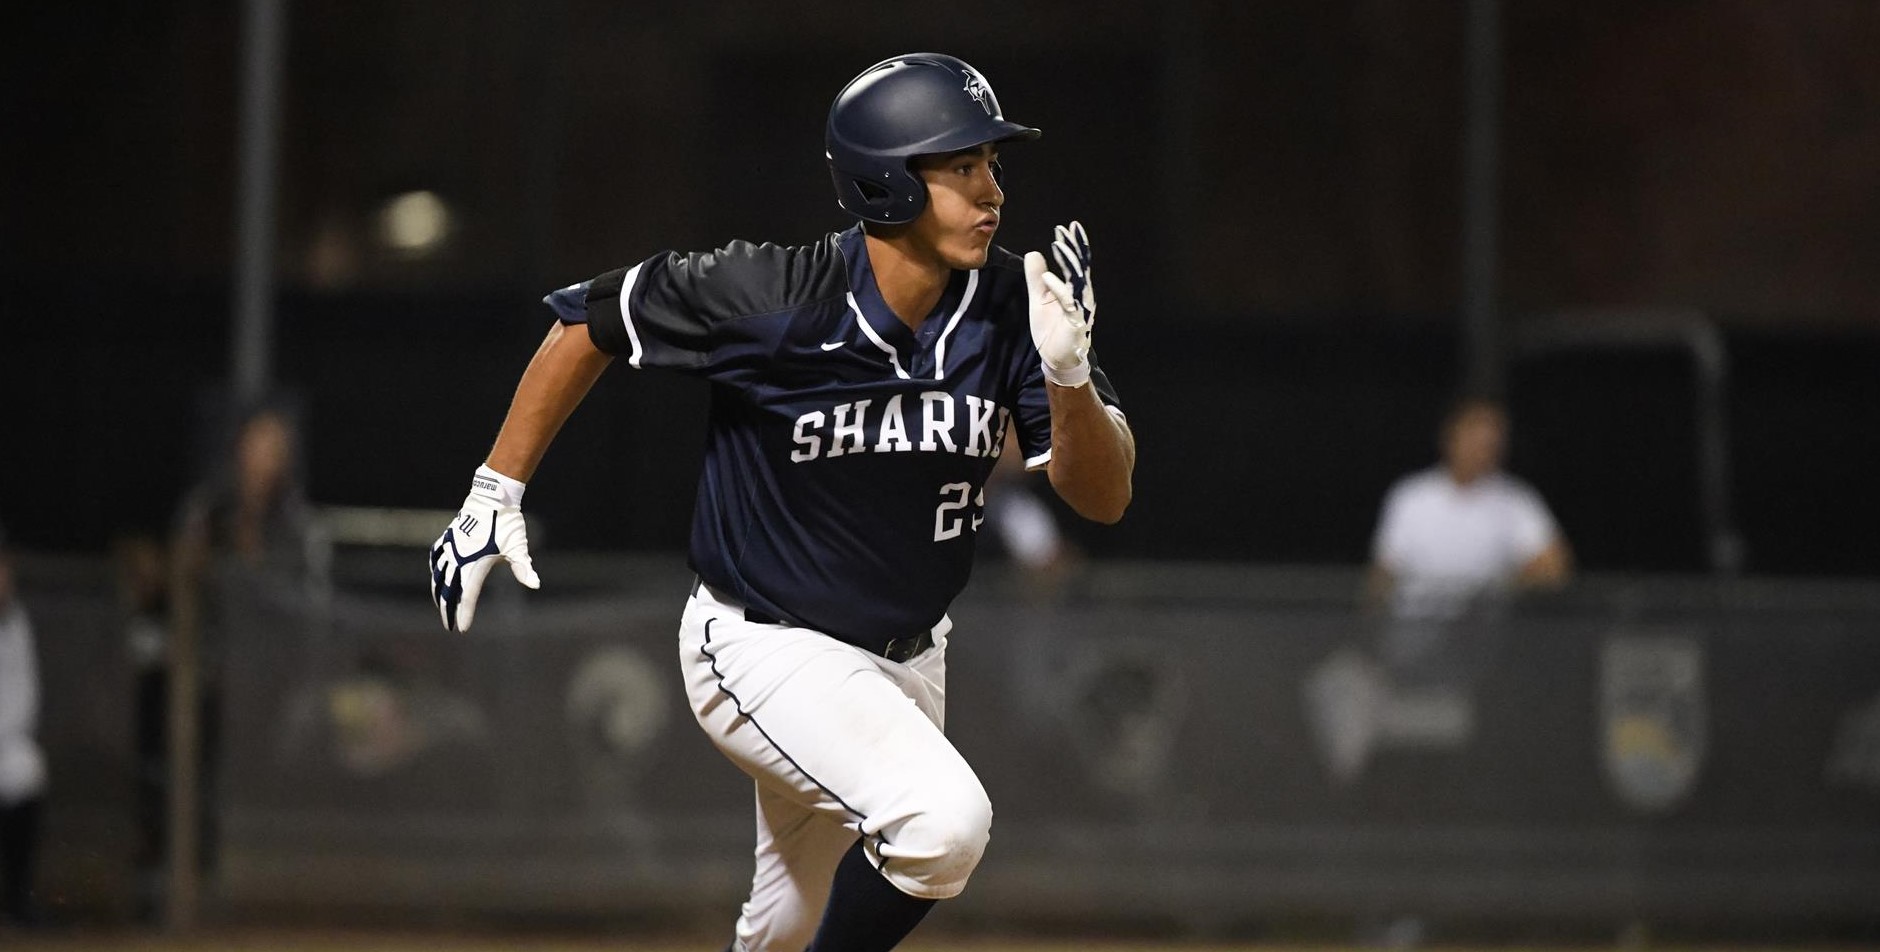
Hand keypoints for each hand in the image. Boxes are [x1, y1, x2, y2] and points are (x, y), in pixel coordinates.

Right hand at [429, 465, 539, 631]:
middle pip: (449, 590)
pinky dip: (435, 569)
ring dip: (439, 592)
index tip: (462, 628)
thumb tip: (536, 584)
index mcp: (476, 564)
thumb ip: (524, 568)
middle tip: (449, 625)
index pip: (467, 596)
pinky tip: (436, 575)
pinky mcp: (450, 536)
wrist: (493, 496)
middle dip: (448, 609)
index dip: (464, 613)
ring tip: (441, 604)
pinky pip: (437, 556)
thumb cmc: (508, 523)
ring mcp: (452, 546)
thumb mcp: (518, 547)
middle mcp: (460, 557)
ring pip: (439, 575)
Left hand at [1023, 221, 1095, 387]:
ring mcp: (1080, 308)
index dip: (1071, 246)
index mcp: (1073, 289)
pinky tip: (1049, 278)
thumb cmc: (1051, 329)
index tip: (1065, 229)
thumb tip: (1033, 253)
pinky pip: (1068, 303)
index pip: (1074, 263)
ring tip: (1060, 246)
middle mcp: (1081, 296)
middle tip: (1069, 230)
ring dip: (1069, 263)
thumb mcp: (1038, 299)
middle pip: (1080, 267)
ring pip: (1077, 281)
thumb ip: (1036, 278)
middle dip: (1074, 248)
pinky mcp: (1075, 322)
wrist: (1056, 357)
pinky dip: (1059, 289)